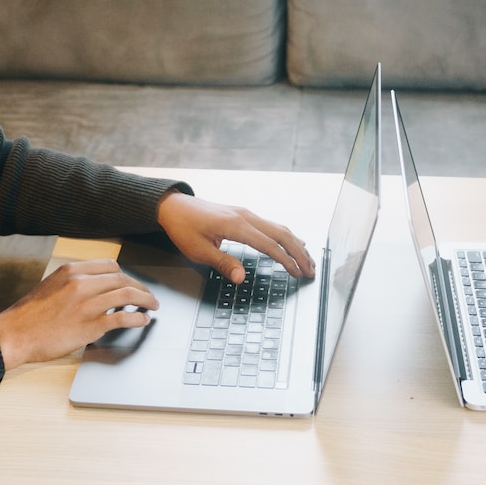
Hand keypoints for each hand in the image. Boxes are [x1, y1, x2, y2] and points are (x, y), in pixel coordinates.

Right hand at [0, 259, 157, 368]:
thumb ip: (74, 283)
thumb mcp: (51, 286)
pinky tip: (143, 320)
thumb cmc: (29, 315)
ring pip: (127, 294)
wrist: (14, 334)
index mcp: (71, 271)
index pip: (110, 266)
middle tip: (148, 295)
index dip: (126, 275)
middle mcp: (81, 283)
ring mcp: (87, 305)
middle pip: (122, 279)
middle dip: (140, 287)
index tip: (132, 282)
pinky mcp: (90, 326)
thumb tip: (95, 287)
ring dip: (145, 300)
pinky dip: (137, 317)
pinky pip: (122, 317)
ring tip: (152, 305)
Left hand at [156, 191, 316, 283]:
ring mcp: (246, 213)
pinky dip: (285, 236)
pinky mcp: (243, 214)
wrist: (173, 206)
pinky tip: (293, 242)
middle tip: (311, 271)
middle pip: (281, 234)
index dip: (286, 261)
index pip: (269, 245)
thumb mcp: (198, 250)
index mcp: (236, 225)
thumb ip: (223, 263)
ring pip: (279, 228)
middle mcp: (246, 216)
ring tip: (308, 260)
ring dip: (296, 244)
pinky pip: (271, 224)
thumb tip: (242, 278)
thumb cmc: (183, 227)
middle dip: (299, 253)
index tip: (298, 273)